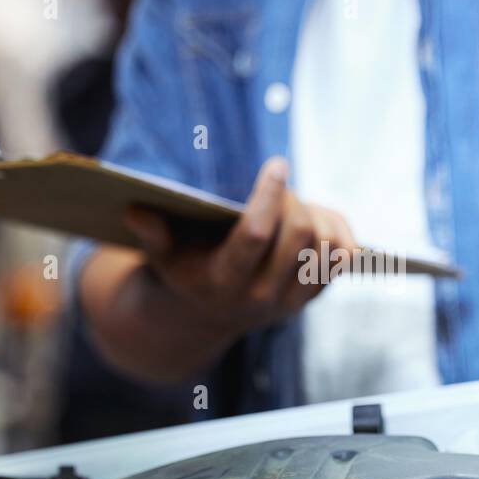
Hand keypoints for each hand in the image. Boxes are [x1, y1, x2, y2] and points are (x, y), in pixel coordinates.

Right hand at [123, 156, 356, 341]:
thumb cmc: (184, 269)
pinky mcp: (312, 296)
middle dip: (292, 199)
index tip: (277, 164)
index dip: (270, 196)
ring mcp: (291, 301)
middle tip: (278, 185)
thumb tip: (135, 211)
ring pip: (327, 242)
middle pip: (300, 232)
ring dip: (315, 211)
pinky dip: (337, 228)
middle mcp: (261, 297)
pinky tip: (316, 217)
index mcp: (223, 282)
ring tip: (292, 203)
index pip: (256, 235)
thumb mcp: (161, 254)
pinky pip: (344, 256)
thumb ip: (151, 234)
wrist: (206, 315)